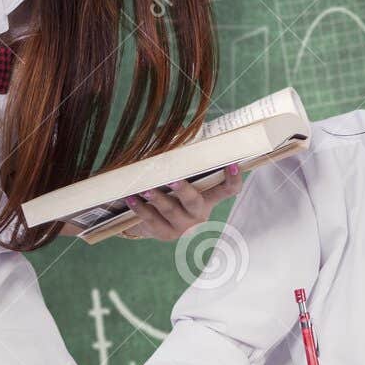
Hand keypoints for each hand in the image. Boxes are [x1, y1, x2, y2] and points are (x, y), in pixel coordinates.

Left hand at [120, 164, 243, 240]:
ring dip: (157, 199)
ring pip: (170, 212)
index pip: (228, 190)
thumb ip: (179, 152)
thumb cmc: (170, 189)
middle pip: (195, 202)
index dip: (233, 179)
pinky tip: (132, 199)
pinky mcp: (164, 234)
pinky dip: (141, 208)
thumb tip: (171, 130)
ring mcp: (182, 226)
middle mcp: (199, 213)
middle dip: (183, 191)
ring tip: (145, 189)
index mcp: (208, 196)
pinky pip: (152, 221)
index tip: (231, 164)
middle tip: (172, 180)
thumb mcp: (179, 174)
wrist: (153, 220)